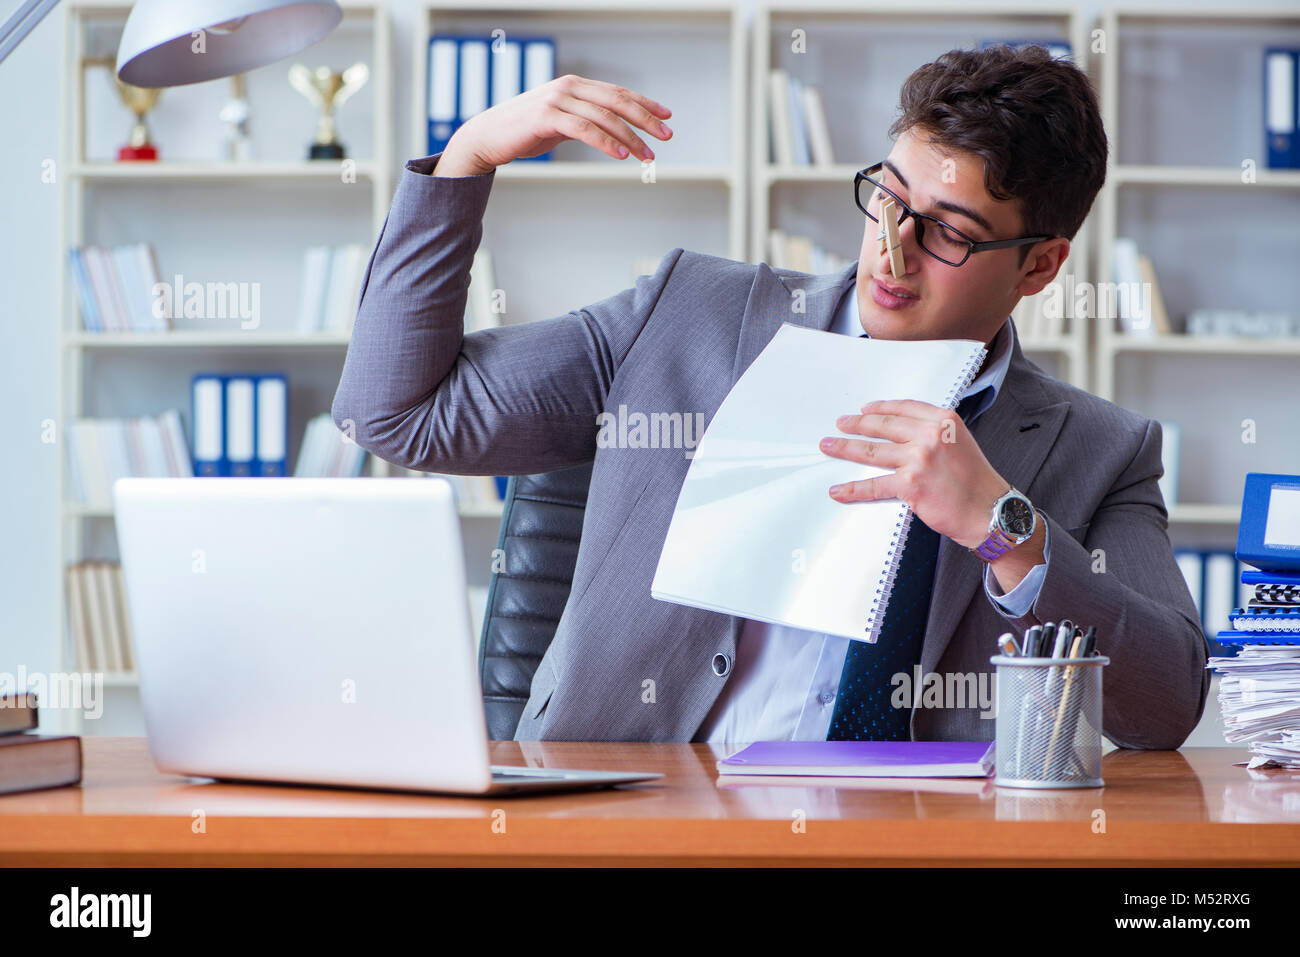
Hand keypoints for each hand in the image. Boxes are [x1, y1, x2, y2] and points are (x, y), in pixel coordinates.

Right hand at [434, 74, 672, 176]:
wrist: (488, 137)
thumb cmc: (523, 132)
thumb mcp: (559, 123)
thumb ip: (583, 121)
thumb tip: (609, 132)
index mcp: (574, 86)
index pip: (618, 93)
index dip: (645, 104)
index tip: (666, 117)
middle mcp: (568, 87)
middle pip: (617, 101)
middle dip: (646, 119)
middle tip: (667, 135)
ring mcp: (557, 99)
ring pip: (604, 117)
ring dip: (630, 138)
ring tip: (647, 156)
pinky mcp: (546, 117)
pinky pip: (584, 129)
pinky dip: (605, 142)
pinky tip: (621, 154)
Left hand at [819, 399, 1008, 547]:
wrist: (990, 511)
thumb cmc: (976, 481)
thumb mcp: (960, 442)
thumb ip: (934, 433)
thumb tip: (902, 432)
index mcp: (944, 421)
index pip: (903, 407)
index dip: (879, 408)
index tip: (863, 409)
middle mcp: (930, 435)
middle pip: (883, 426)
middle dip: (856, 425)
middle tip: (840, 424)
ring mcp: (919, 459)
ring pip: (872, 452)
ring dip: (845, 449)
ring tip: (828, 446)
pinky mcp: (910, 485)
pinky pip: (873, 486)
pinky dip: (852, 489)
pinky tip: (838, 489)